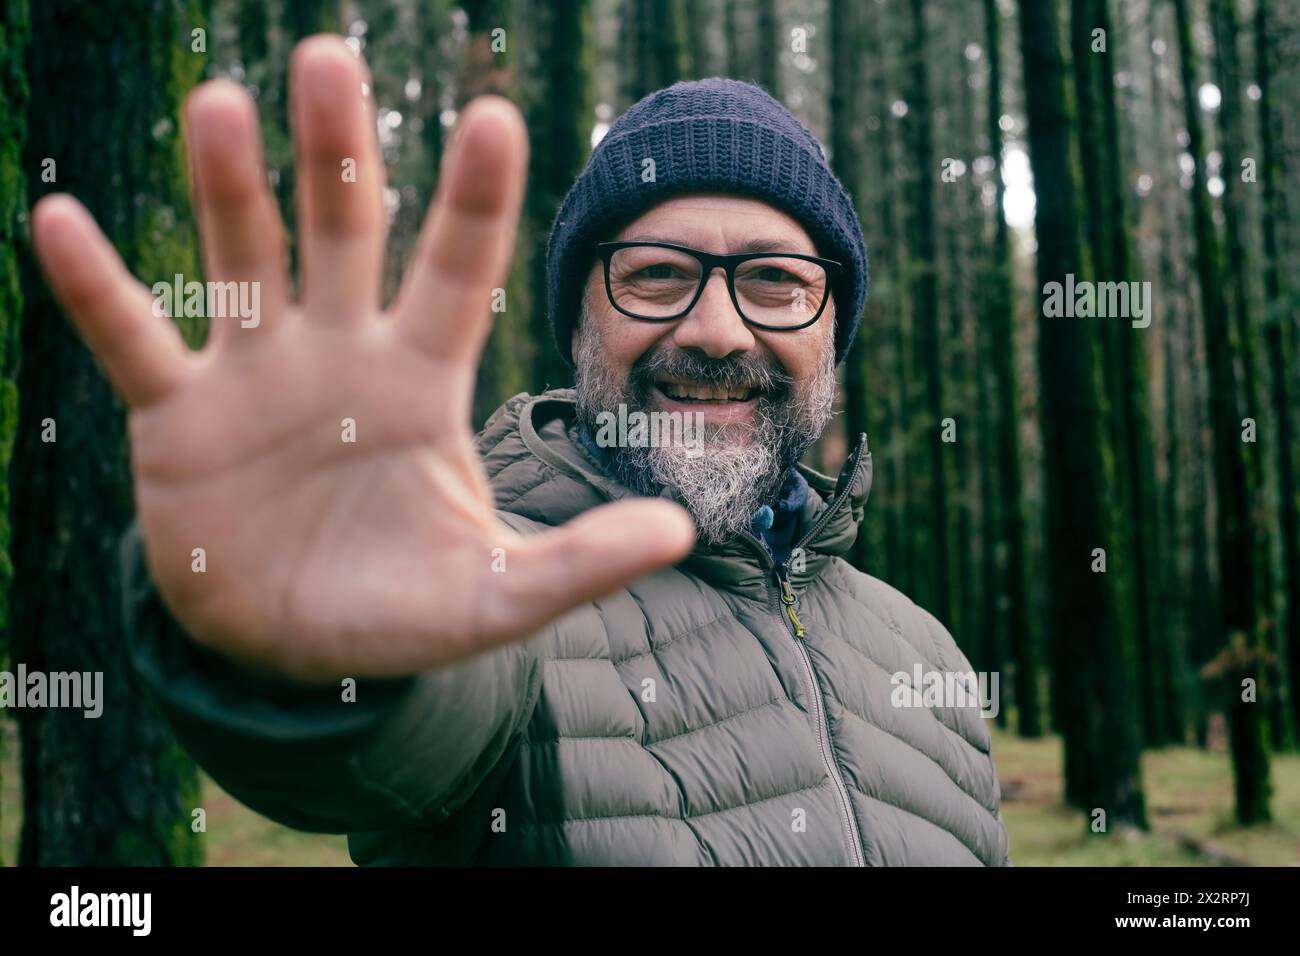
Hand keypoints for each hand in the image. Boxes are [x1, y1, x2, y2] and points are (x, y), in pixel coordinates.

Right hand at [31, 36, 694, 682]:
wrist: (291, 649)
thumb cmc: (398, 610)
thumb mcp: (493, 597)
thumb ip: (579, 563)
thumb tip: (680, 533)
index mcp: (423, 380)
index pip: (456, 271)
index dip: (474, 199)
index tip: (495, 116)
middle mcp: (340, 354)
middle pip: (342, 231)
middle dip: (338, 150)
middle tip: (331, 57)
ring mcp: (254, 377)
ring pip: (242, 259)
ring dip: (229, 185)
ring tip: (223, 102)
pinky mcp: (177, 417)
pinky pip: (131, 338)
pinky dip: (97, 288)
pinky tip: (61, 220)